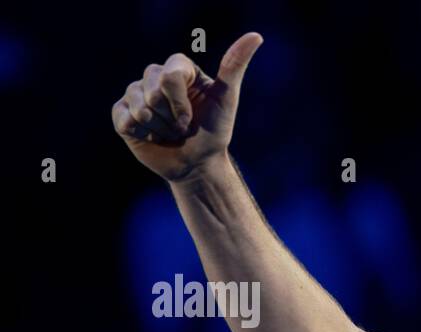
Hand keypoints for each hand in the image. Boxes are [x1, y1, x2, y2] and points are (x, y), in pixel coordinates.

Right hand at [111, 32, 262, 181]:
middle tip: (182, 127)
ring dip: (160, 129)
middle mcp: (154, 76)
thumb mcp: (227, 98)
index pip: (169, 76)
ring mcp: (136, 93)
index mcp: (178, 67)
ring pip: (139, 107)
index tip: (192, 118)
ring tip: (170, 132)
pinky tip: (152, 136)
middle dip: (172, 118)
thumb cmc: (214, 131)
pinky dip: (143, 134)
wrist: (198, 164)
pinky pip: (124, 119)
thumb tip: (256, 36)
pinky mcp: (121, 113)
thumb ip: (235, 65)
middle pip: (153, 92)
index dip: (180, 104)